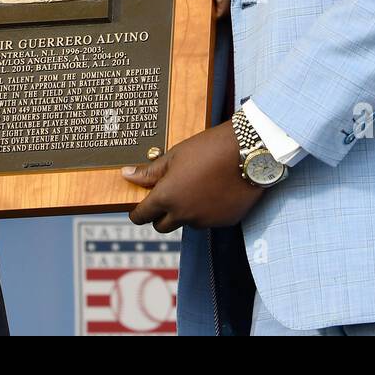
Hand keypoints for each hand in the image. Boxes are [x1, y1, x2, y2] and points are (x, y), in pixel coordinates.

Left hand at [123, 122, 264, 231]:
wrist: (247, 152)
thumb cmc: (208, 148)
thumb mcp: (174, 155)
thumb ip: (150, 171)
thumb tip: (127, 176)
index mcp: (167, 197)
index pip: (142, 216)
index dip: (138, 213)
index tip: (139, 209)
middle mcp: (184, 215)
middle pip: (162, 226)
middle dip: (161, 215)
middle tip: (168, 196)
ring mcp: (205, 221)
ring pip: (187, 223)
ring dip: (187, 212)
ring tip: (198, 186)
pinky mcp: (224, 222)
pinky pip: (209, 220)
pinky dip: (208, 211)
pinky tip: (216, 191)